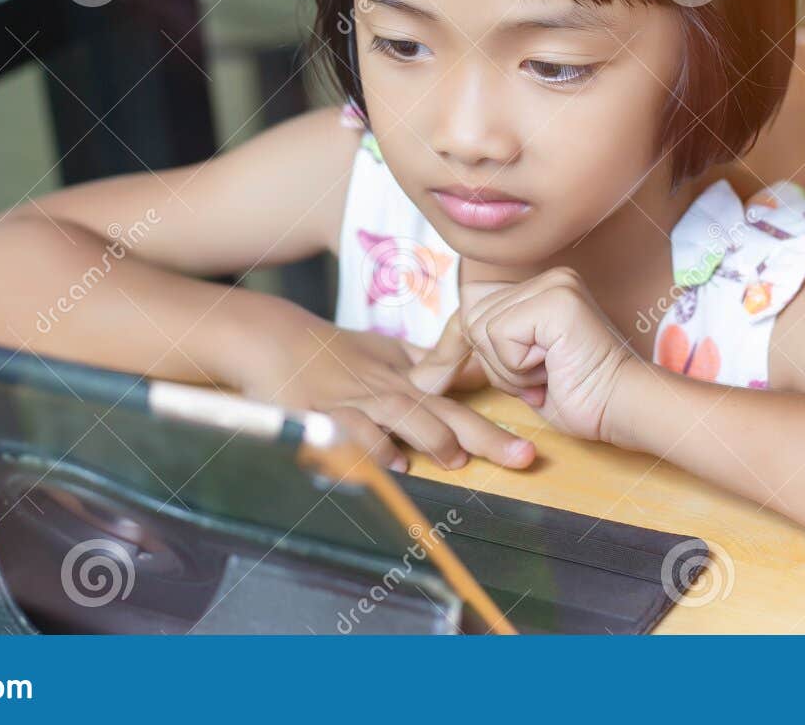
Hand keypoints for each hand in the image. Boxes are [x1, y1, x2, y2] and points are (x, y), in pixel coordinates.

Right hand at [239, 325, 534, 472]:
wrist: (276, 339)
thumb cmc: (336, 351)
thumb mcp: (387, 352)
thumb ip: (427, 367)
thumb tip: (470, 376)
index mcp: (407, 381)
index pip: (458, 406)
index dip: (493, 428)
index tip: (528, 450)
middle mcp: (388, 392)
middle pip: (443, 414)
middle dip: (484, 438)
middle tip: (520, 457)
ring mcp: (356, 402)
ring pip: (401, 416)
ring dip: (430, 436)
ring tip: (455, 459)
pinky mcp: (322, 414)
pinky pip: (350, 432)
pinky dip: (371, 447)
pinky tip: (389, 465)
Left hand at [409, 268, 635, 443]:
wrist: (623, 410)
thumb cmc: (580, 396)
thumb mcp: (517, 369)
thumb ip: (485, 349)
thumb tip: (426, 365)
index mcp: (540, 287)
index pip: (472, 306)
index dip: (464, 348)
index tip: (476, 375)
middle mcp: (548, 277)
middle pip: (472, 318)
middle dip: (494, 364)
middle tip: (540, 376)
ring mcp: (553, 284)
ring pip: (482, 328)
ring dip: (508, 370)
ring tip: (548, 374)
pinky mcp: (555, 299)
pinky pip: (499, 335)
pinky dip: (518, 368)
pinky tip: (552, 370)